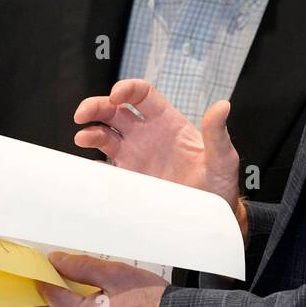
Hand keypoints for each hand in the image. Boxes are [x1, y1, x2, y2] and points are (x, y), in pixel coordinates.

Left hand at [35, 253, 168, 306]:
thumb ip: (81, 266)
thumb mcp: (116, 275)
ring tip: (80, 285)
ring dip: (65, 304)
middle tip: (59, 270)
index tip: (46, 261)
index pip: (48, 292)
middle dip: (51, 290)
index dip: (45, 273)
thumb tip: (57, 260)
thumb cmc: (153, 304)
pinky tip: (91, 304)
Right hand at [73, 79, 240, 213]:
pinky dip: (93, 165)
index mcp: (167, 122)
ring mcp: (135, 155)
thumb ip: (217, 133)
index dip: (127, 89)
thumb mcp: (222, 158)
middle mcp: (147, 134)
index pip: (142, 95)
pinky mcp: (129, 178)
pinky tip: (89, 167)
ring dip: (91, 132)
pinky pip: (106, 167)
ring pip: (105, 134)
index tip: (116, 94)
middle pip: (116, 110)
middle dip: (97, 106)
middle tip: (82, 114)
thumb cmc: (218, 184)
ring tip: (82, 138)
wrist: (209, 217)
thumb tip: (223, 106)